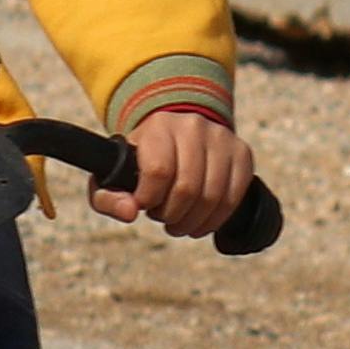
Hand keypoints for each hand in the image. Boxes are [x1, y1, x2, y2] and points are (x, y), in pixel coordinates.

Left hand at [109, 104, 251, 240]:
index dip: (149, 199)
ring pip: (212, 197)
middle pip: (187, 188)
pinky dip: (215, 220)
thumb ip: (107, 197)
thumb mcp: (115, 174)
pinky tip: (201, 222)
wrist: (178, 135)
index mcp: (159, 126)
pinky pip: (233, 198)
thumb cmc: (142, 160)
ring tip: (180, 222)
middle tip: (163, 217)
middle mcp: (193, 126)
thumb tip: (130, 213)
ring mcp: (221, 138)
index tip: (145, 204)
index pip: (159, 171)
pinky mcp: (242, 153)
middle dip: (172, 215)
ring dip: (193, 222)